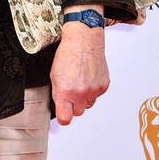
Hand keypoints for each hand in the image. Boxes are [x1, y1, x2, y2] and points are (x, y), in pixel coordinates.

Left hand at [49, 7, 109, 124]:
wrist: (83, 41)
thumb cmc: (67, 55)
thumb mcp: (54, 75)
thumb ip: (58, 94)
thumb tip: (61, 107)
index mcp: (65, 91)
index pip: (65, 118)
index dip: (63, 118)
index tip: (62, 116)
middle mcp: (81, 93)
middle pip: (77, 113)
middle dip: (73, 106)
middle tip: (69, 93)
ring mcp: (94, 90)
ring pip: (88, 105)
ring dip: (83, 99)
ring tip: (78, 83)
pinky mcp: (104, 86)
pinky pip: (97, 95)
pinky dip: (92, 90)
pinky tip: (87, 78)